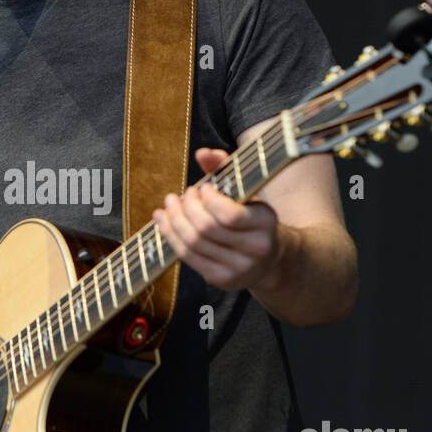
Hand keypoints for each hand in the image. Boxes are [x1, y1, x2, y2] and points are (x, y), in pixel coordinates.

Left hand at [152, 146, 281, 290]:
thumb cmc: (249, 214)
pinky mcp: (222, 279)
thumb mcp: (245, 190)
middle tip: (179, 196)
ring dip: (174, 221)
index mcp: (266, 223)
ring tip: (168, 206)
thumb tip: (201, 153)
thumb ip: (224, 167)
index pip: (230, 215)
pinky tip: (164, 222)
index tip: (203, 187)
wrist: (267, 258)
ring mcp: (239, 268)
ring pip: (194, 244)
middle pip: (207, 229)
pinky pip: (188, 257)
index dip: (209, 200)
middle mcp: (256, 249)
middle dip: (186, 209)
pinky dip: (171, 237)